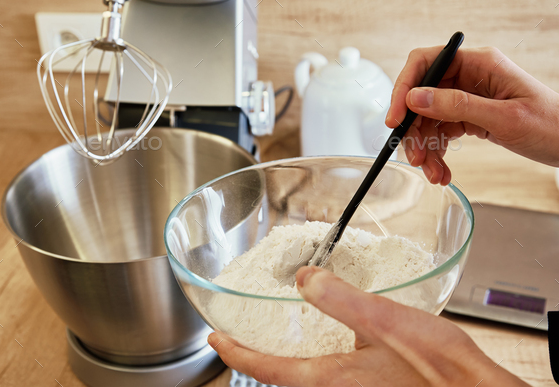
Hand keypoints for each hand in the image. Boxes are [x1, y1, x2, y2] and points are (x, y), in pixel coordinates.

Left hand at [208, 266, 529, 386]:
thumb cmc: (440, 371)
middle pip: (280, 376)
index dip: (235, 352)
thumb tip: (306, 279)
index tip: (216, 339)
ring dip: (284, 356)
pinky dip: (313, 356)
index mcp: (330, 378)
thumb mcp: (385, 322)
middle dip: (257, 355)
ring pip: (303, 376)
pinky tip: (326, 337)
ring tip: (276, 331)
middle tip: (241, 333)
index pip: (266, 368)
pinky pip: (327, 375)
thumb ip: (340, 298)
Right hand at [386, 46, 558, 184]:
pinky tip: (441, 169)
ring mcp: (468, 96)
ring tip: (433, 173)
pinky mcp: (469, 115)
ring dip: (425, 148)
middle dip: (415, 131)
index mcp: (479, 63)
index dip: (404, 88)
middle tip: (416, 157)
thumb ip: (456, 105)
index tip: (395, 119)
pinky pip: (441, 131)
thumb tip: (415, 98)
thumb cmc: (551, 124)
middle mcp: (469, 76)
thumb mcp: (502, 117)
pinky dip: (437, 152)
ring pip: (428, 119)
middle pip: (422, 97)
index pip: (425, 63)